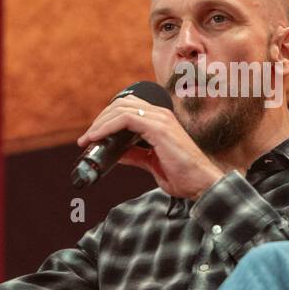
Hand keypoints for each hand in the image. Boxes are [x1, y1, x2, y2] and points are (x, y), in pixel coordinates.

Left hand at [76, 98, 223, 199]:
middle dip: (100, 119)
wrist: (201, 184)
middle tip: (87, 138)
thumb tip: (117, 153)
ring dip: (100, 123)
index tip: (94, 135)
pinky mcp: (158, 128)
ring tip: (88, 139)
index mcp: (160, 121)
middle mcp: (161, 115)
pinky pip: (126, 119)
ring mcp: (160, 119)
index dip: (108, 118)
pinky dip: (107, 127)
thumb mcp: (152, 164)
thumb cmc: (183, 176)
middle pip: (121, 104)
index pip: (129, 108)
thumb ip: (136, 155)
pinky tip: (96, 138)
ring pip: (121, 108)